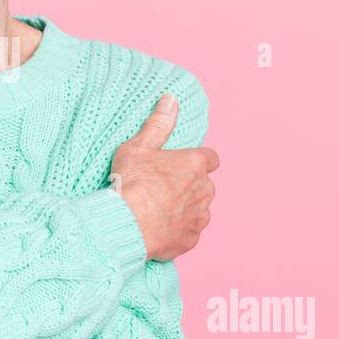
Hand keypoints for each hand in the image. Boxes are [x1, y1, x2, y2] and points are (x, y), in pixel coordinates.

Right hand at [111, 93, 218, 260]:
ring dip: (185, 208)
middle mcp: (204, 190)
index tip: (181, 164)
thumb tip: (171, 99)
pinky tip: (158, 228)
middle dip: (189, 186)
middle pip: (204, 185)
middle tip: (161, 187)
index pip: (211, 158)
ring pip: (198, 209)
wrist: (128, 224)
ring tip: (158, 209)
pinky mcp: (191, 239)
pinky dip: (177, 230)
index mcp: (195, 165)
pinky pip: (188, 233)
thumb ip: (159, 124)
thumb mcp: (140, 146)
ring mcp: (199, 216)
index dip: (198, 160)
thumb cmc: (133, 182)